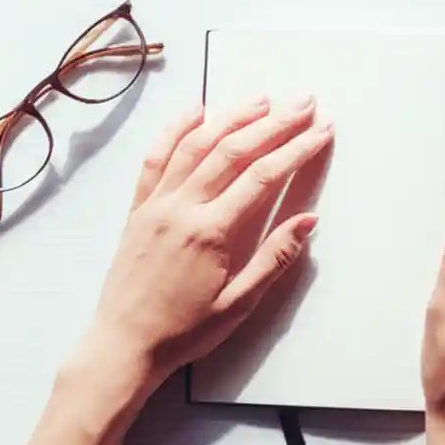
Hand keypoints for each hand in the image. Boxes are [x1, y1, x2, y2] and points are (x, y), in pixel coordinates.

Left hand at [21, 95, 333, 444]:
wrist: (123, 346)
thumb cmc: (183, 332)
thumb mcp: (239, 304)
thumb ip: (274, 258)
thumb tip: (309, 220)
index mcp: (209, 232)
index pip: (262, 177)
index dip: (296, 149)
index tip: (321, 130)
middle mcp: (181, 208)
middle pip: (233, 151)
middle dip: (274, 123)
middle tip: (303, 102)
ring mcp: (156, 204)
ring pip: (196, 146)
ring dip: (231, 117)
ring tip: (261, 99)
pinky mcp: (138, 209)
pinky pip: (156, 159)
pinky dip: (176, 130)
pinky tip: (196, 112)